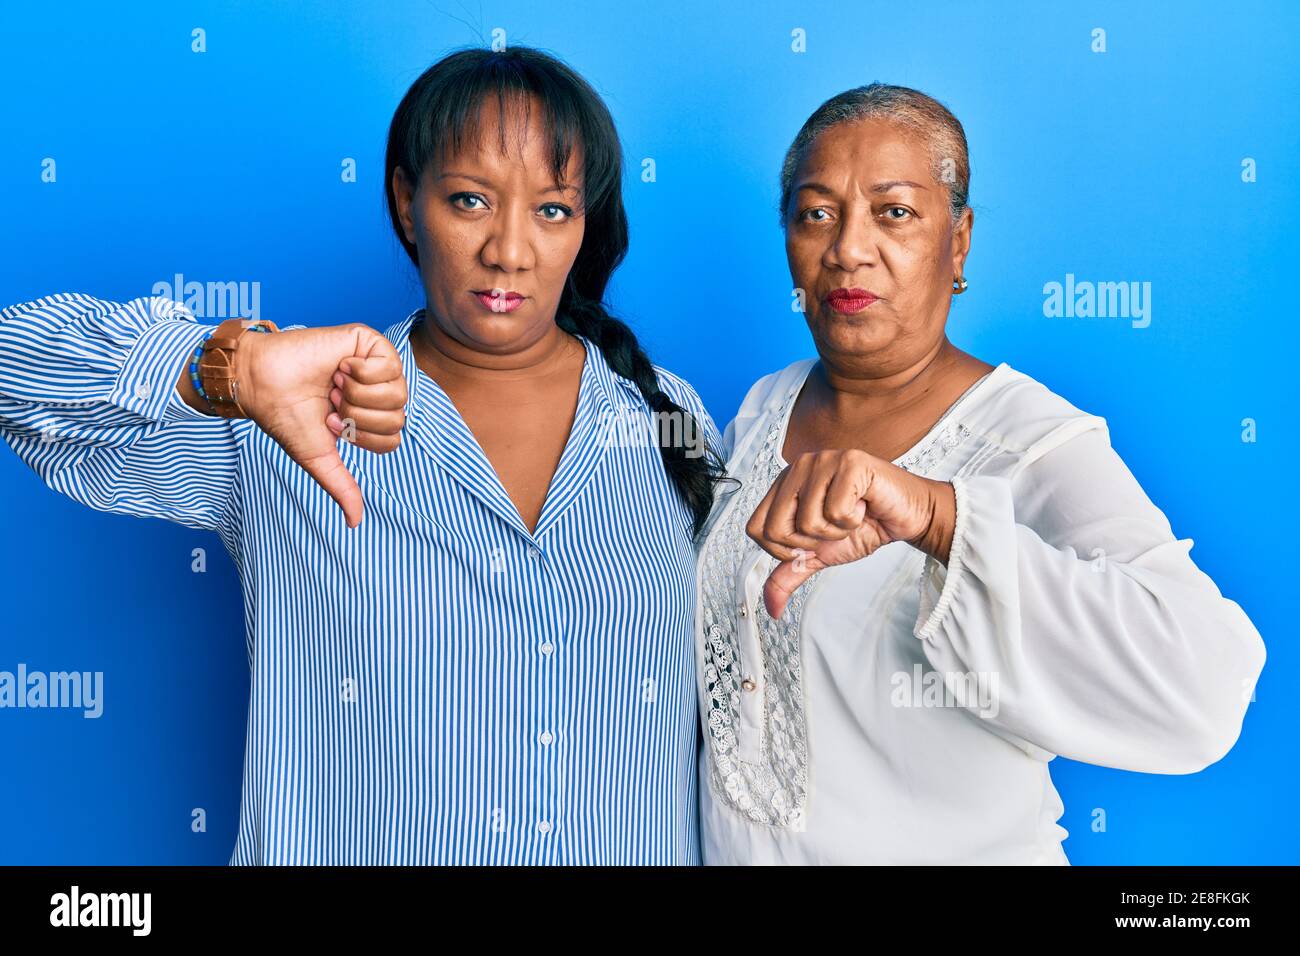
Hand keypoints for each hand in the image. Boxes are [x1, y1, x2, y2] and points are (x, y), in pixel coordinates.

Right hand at [237, 323, 406, 527]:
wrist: (262, 381)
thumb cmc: (287, 416)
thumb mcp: (319, 457)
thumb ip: (342, 487)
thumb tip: (355, 522)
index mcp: (370, 416)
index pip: (392, 439)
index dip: (360, 436)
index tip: (331, 423)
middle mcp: (378, 391)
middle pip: (398, 418)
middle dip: (357, 416)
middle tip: (331, 402)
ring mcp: (376, 366)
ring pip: (396, 393)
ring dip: (356, 394)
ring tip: (333, 384)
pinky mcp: (369, 341)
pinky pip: (388, 365)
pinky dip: (359, 371)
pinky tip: (339, 365)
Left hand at [745, 449, 953, 618]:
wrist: (907, 518)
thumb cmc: (864, 527)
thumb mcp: (820, 555)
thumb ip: (791, 573)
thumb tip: (772, 608)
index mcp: (784, 484)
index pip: (756, 529)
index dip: (785, 549)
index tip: (812, 541)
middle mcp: (798, 466)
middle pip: (775, 528)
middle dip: (809, 543)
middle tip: (833, 529)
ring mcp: (823, 460)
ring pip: (807, 522)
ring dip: (835, 532)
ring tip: (851, 515)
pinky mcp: (849, 462)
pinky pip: (835, 511)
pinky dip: (853, 520)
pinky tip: (864, 506)